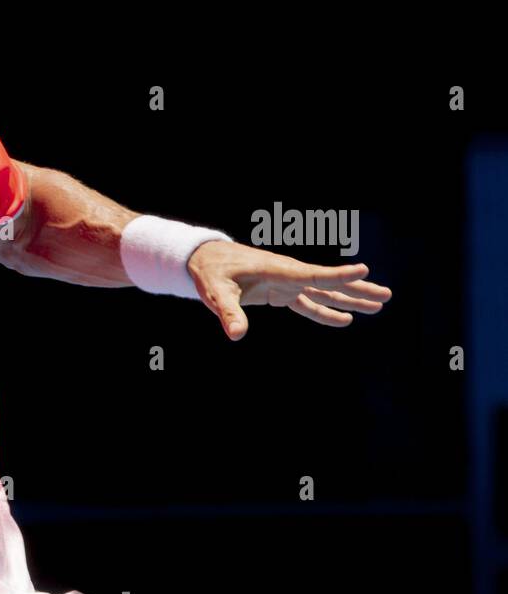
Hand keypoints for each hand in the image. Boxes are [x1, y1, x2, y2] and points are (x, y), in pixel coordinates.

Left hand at [186, 241, 392, 340]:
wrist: (205, 259)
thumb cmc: (211, 273)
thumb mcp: (216, 294)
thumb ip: (228, 313)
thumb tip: (236, 334)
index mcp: (277, 271)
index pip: (312, 275)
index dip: (337, 275)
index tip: (364, 268)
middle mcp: (287, 275)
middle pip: (328, 284)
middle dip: (357, 290)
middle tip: (386, 296)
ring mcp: (286, 282)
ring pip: (324, 293)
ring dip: (350, 299)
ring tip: (379, 305)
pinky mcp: (281, 291)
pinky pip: (308, 302)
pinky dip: (326, 311)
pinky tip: (345, 319)